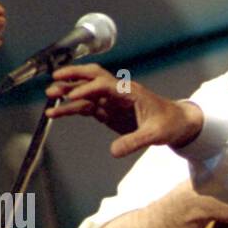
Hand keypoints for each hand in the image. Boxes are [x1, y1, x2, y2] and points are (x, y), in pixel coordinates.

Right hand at [46, 64, 203, 158]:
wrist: (178, 124)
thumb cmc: (169, 124)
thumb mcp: (155, 135)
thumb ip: (135, 142)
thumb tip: (114, 151)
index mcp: (130, 91)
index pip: (104, 84)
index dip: (88, 89)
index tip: (74, 97)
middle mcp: (118, 92)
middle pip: (92, 77)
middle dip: (73, 76)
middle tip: (54, 78)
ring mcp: (112, 101)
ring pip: (86, 93)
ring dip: (68, 93)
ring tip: (50, 98)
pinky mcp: (108, 112)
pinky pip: (87, 107)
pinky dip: (72, 108)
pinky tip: (57, 112)